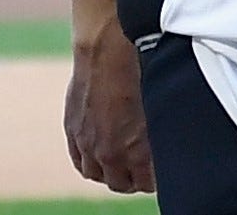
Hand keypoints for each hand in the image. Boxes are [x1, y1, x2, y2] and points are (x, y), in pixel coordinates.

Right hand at [64, 22, 155, 193]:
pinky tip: (97, 153)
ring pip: (97, 174)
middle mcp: (110, 154)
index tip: (154, 168)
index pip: (145, 184)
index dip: (152, 177)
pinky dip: (88, 161)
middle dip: (130, 177)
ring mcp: (88, 143)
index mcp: (138, 154)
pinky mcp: (72, 130)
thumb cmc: (140, 76)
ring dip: (107, 171)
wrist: (108, 51)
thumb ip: (157, 139)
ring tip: (117, 159)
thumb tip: (163, 152)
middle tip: (137, 165)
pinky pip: (78, 160)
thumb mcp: (158, 111)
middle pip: (120, 183)